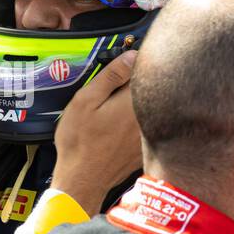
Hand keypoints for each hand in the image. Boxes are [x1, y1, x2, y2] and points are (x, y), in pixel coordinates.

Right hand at [49, 50, 141, 211]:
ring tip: (118, 104)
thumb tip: (132, 55)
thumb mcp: (86, 101)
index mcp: (134, 101)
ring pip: (152, 105)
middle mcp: (149, 116)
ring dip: (142, 98)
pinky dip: (141, 117)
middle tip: (122, 78)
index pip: (148, 70)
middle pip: (153, 87)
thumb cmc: (79, 142)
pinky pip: (150, 122)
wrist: (82, 179)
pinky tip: (121, 124)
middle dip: (141, 78)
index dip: (139, 59)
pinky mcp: (147, 144)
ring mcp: (151, 132)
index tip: (130, 54)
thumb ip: (111, 76)